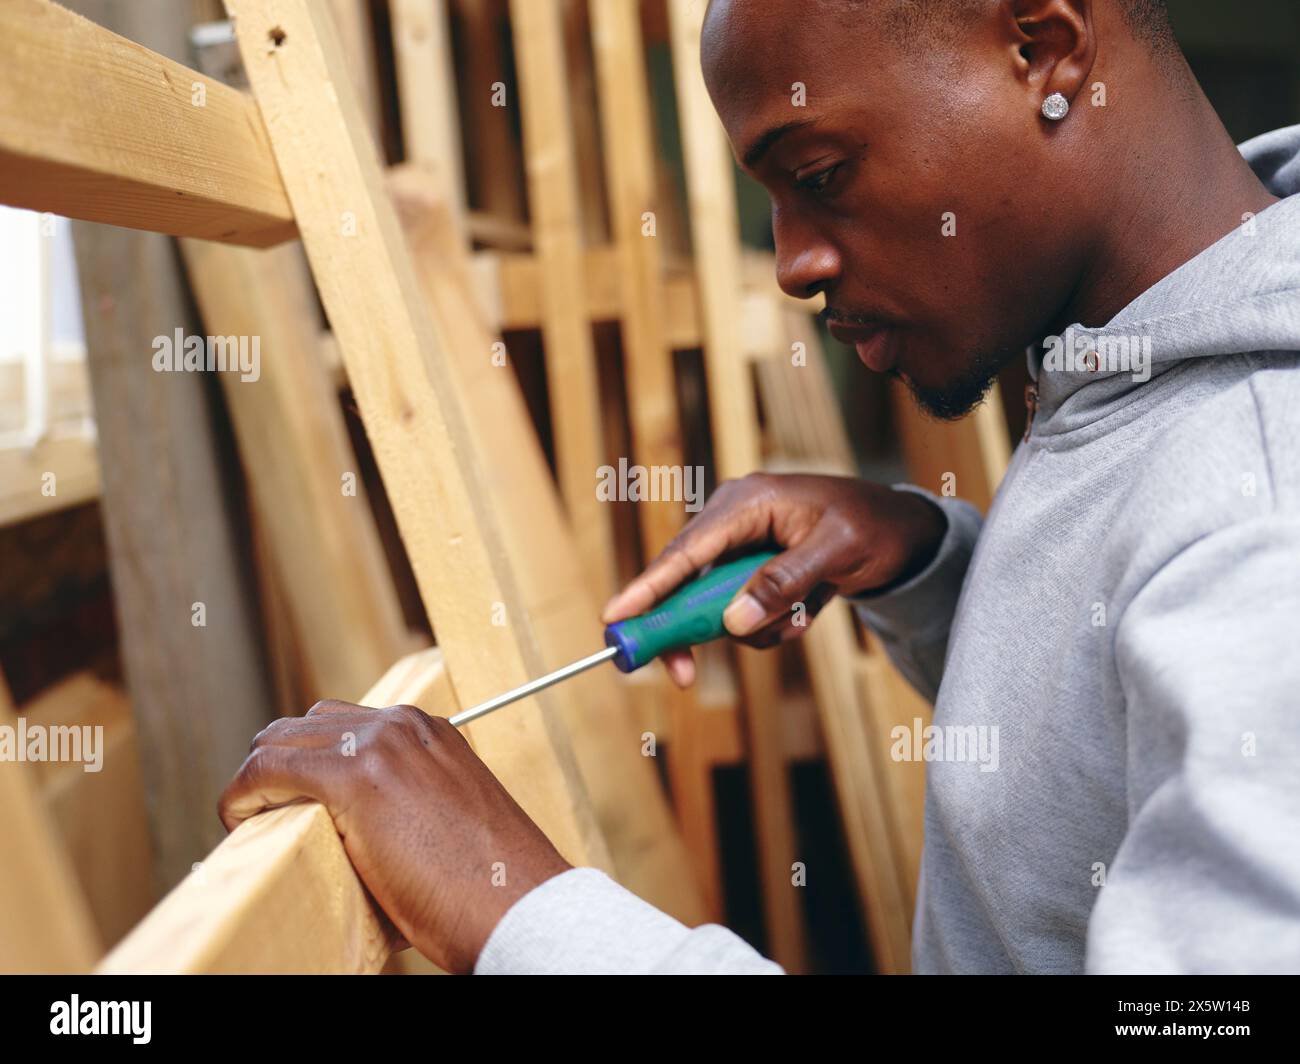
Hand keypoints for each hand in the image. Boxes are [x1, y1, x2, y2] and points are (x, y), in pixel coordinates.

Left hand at [218, 701, 571, 973]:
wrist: (519, 903)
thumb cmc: (490, 885)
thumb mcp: (448, 824)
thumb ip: (403, 814)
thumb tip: (353, 847)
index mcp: (429, 733)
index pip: (342, 724)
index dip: (307, 762)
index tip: (293, 801)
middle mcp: (403, 726)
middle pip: (306, 723)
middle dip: (279, 764)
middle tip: (266, 813)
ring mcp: (379, 745)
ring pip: (279, 738)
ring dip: (258, 778)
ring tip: (251, 820)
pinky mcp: (354, 777)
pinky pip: (267, 768)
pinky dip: (242, 793)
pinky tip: (240, 821)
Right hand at [602, 472, 945, 686]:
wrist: (903, 531)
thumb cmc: (873, 526)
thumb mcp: (837, 550)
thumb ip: (783, 581)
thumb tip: (734, 622)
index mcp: (746, 503)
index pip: (686, 552)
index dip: (648, 587)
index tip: (615, 617)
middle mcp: (733, 523)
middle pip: (685, 584)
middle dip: (691, 630)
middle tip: (681, 675)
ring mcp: (740, 549)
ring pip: (717, 607)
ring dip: (755, 628)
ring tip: (802, 616)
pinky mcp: (752, 572)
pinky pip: (742, 613)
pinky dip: (770, 625)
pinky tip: (806, 613)